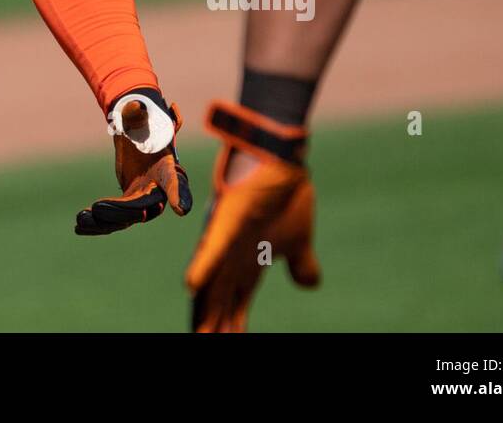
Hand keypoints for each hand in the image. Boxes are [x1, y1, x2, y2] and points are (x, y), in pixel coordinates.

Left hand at [75, 89, 191, 234]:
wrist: (136, 130)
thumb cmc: (141, 121)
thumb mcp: (138, 115)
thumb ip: (136, 113)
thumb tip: (134, 104)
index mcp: (167, 165)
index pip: (175, 181)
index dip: (179, 194)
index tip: (180, 209)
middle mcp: (159, 187)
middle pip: (144, 207)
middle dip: (121, 211)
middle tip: (97, 208)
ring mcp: (144, 198)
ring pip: (126, 218)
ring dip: (104, 222)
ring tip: (80, 220)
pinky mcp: (130, 202)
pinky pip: (115, 217)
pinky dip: (98, 222)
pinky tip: (79, 226)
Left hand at [185, 101, 318, 331]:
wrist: (284, 159)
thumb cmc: (287, 195)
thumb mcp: (299, 240)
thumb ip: (301, 264)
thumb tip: (310, 285)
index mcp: (248, 263)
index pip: (235, 302)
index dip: (231, 325)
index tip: (225, 344)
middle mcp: (231, 256)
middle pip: (219, 301)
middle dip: (214, 326)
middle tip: (204, 344)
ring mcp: (227, 239)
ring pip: (212, 283)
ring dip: (206, 310)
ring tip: (199, 335)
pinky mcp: (228, 219)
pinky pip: (214, 245)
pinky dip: (203, 266)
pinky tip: (192, 285)